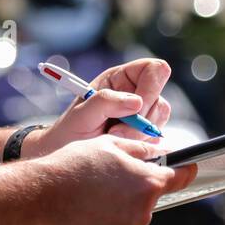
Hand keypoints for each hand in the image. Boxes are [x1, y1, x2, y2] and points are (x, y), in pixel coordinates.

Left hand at [28, 58, 174, 157]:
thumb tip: (137, 101)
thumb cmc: (70, 131)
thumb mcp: (81, 114)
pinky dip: (141, 144)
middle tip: (116, 133)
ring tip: (113, 139)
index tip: (137, 109)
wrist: (64, 154)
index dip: (151, 87)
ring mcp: (142, 114)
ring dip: (139, 134)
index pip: (153, 69)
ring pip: (160, 119)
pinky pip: (156, 137)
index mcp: (120, 78)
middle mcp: (135, 92)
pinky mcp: (145, 133)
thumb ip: (106, 102)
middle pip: (160, 98)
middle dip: (142, 120)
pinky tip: (121, 145)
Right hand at [32, 135, 197, 224]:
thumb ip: (141, 148)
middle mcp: (143, 210)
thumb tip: (159, 149)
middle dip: (137, 185)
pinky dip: (110, 218)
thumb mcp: (110, 145)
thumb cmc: (75, 164)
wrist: (42, 194)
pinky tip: (91, 206)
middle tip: (112, 174)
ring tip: (95, 190)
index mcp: (148, 183)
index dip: (186, 170)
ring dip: (122, 202)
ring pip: (133, 212)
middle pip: (150, 195)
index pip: (179, 177)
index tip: (190, 168)